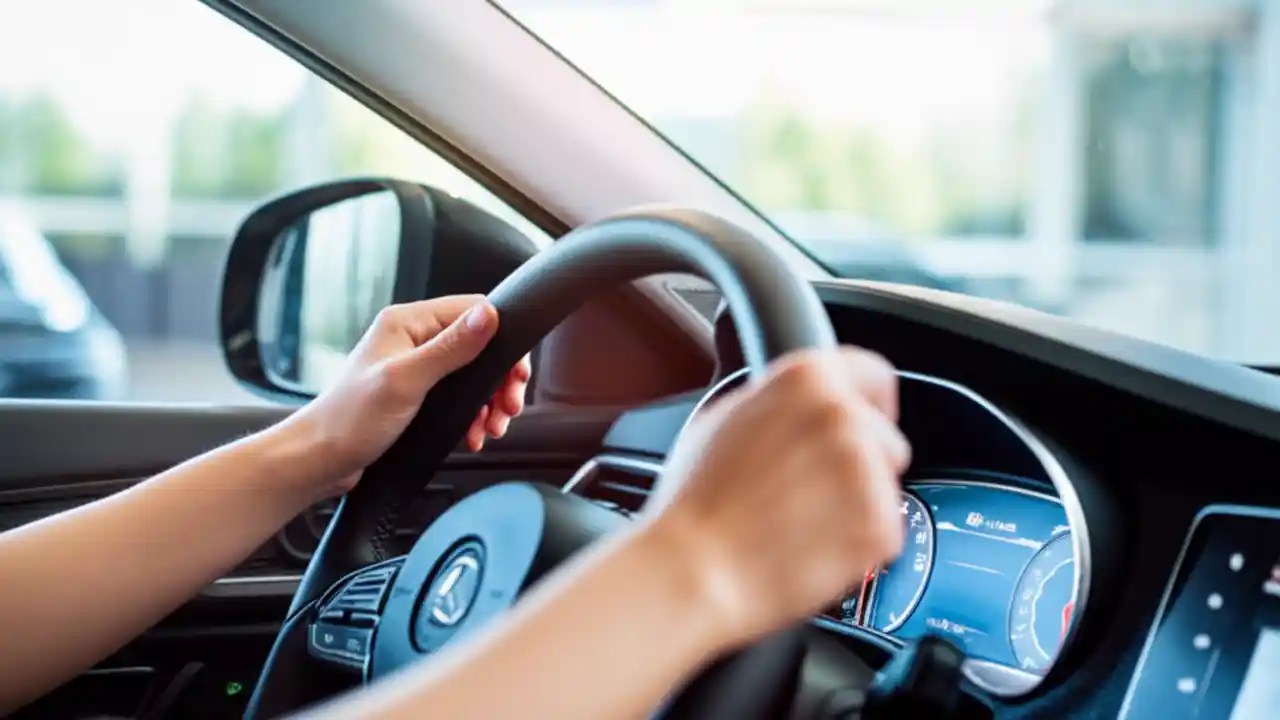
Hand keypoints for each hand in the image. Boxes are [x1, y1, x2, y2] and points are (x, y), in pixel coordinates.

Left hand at [285, 295, 530, 498]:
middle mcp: (413, 339)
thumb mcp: (406, 381)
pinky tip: (474, 434)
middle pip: (478, 345)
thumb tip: (489, 315)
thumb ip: (450, 348)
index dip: (502, 340)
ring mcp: (415, 367)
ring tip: (493, 426)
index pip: (472, 310)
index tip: (515, 374)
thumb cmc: (349, 420)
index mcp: (407, 323)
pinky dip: (473, 415)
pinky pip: (459, 396)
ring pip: (473, 374)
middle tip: (509, 406)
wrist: (320, 461)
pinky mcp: (417, 394)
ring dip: (490, 401)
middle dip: (500, 379)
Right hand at [642, 348, 910, 649]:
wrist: (696, 569)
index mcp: (807, 379)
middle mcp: (844, 416)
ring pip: (886, 486)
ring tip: (802, 522)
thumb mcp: (725, 417)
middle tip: (812, 489)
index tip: (864, 421)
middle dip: (861, 461)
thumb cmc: (696, 502)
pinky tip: (810, 546)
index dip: (867, 403)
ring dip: (859, 504)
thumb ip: (780, 401)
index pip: (873, 374)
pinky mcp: (880, 526)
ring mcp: (867, 472)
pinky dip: (857, 545)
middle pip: (884, 436)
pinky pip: (884, 532)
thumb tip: (798, 406)